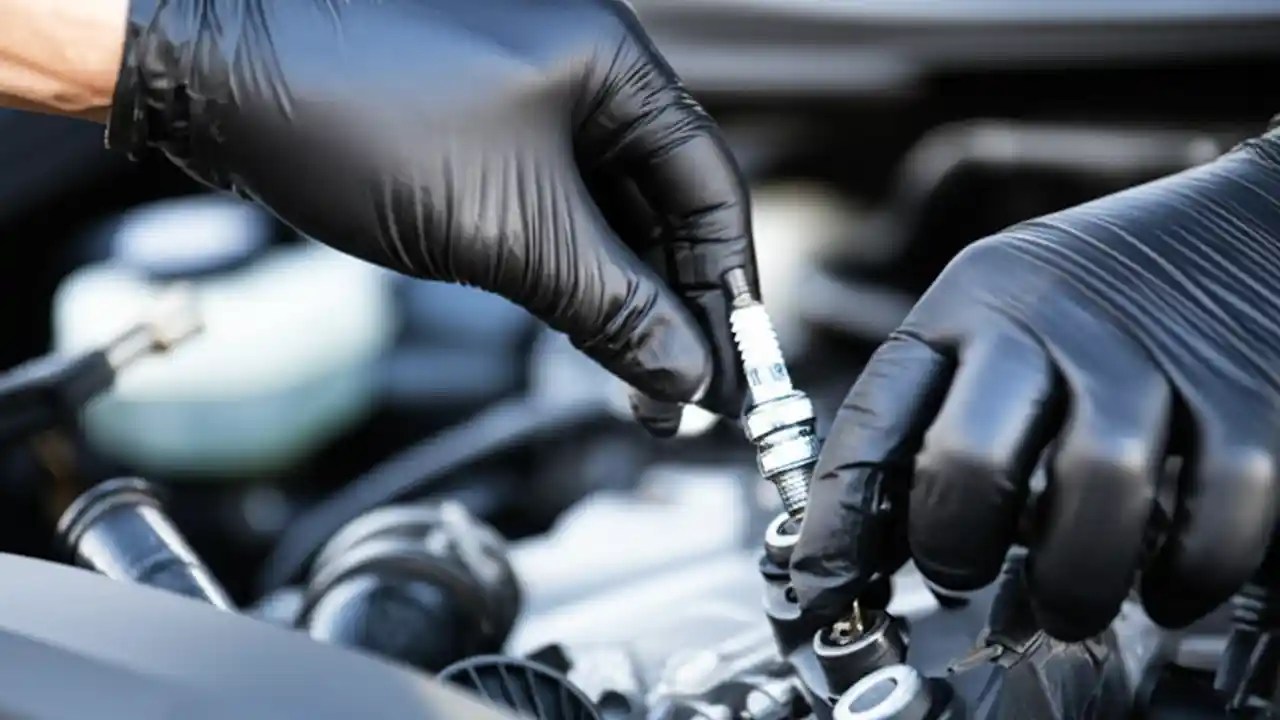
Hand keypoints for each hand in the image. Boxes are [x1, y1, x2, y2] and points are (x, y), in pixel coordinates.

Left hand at [106, 0, 754, 421]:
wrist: (210, 69)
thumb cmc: (348, 105)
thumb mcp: (507, 229)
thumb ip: (610, 305)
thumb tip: (684, 370)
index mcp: (610, 65)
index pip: (710, 187)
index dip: (729, 288)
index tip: (730, 369)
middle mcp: (580, 72)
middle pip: (666, 203)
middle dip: (677, 302)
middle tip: (680, 390)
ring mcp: (528, 99)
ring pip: (609, 213)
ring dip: (625, 295)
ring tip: (635, 377)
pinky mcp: (480, 131)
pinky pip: (556, 208)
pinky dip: (574, 269)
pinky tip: (582, 323)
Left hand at [792, 133, 1279, 640]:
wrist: (1246, 222)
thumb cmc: (1106, 287)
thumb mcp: (996, 314)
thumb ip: (938, 408)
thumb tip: (871, 539)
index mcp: (969, 305)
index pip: (874, 423)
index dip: (834, 527)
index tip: (817, 593)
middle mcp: (1048, 323)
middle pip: (968, 462)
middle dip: (953, 550)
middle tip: (961, 578)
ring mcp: (1149, 359)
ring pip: (1093, 494)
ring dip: (1073, 583)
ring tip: (1066, 604)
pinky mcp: (1246, 396)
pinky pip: (1214, 515)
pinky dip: (1184, 577)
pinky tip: (1163, 587)